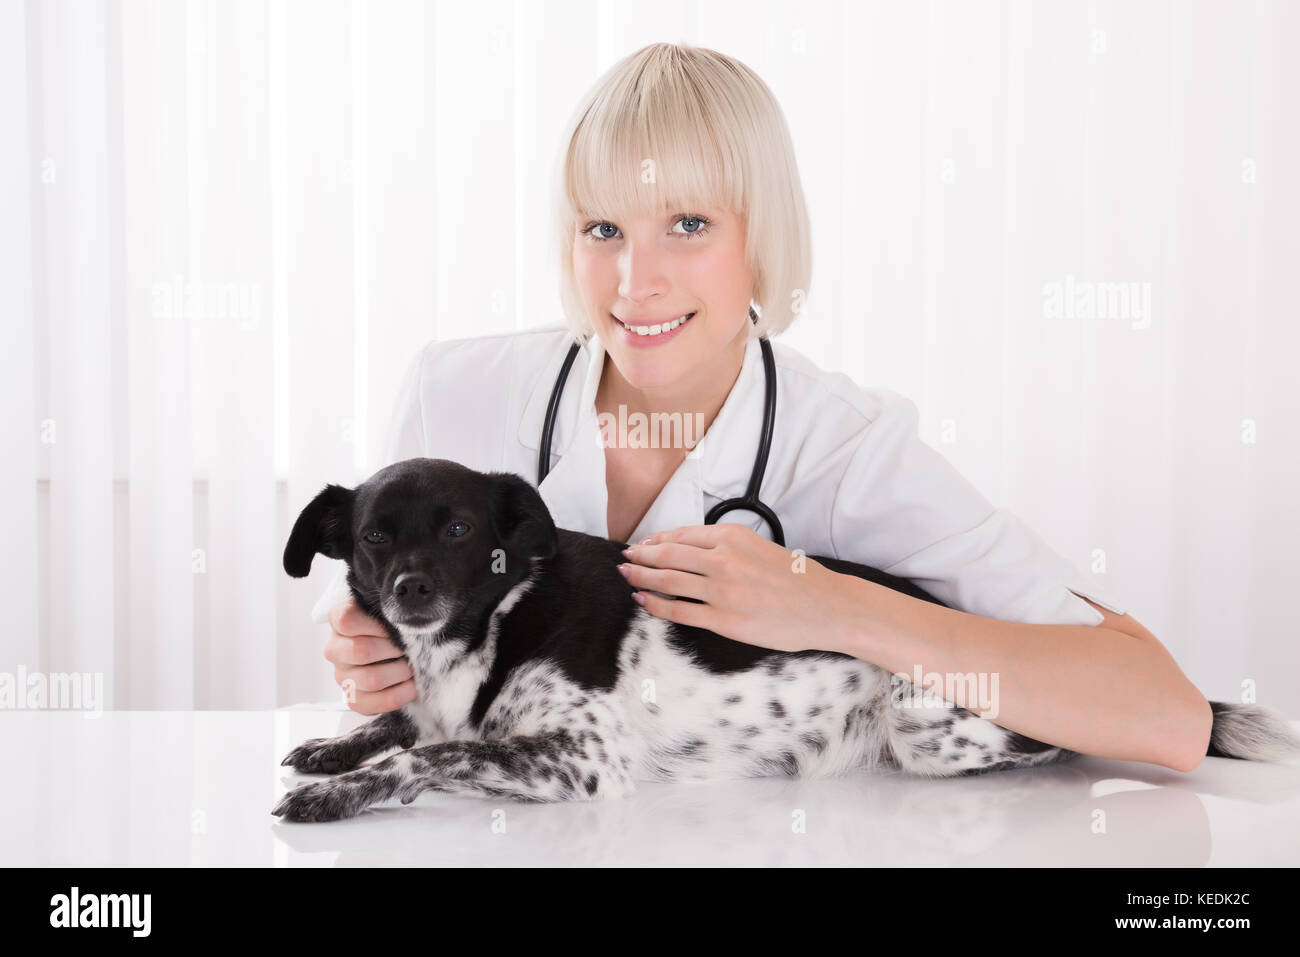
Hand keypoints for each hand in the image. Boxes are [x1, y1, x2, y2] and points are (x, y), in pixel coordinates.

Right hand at [323, 597, 416, 714]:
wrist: (390, 652)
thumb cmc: (388, 627)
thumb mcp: (386, 611)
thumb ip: (393, 609)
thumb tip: (411, 616)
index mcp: (339, 621)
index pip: (347, 620)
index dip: (376, 624)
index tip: (396, 625)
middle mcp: (335, 650)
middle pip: (361, 651)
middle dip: (394, 649)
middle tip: (409, 647)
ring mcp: (342, 676)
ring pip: (372, 679)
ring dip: (401, 671)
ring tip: (413, 665)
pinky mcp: (354, 699)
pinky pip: (380, 701)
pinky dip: (403, 692)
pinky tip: (412, 684)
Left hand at [616, 524, 856, 652]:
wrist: (826, 607)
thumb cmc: (798, 579)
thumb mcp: (761, 546)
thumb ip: (728, 546)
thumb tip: (692, 550)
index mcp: (733, 536)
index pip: (682, 535)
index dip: (656, 540)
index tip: (643, 544)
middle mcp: (723, 559)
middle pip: (667, 555)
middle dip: (640, 556)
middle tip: (625, 558)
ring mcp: (721, 590)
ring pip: (667, 581)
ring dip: (641, 578)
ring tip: (627, 577)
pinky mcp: (724, 619)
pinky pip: (678, 610)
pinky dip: (655, 605)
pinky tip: (643, 602)